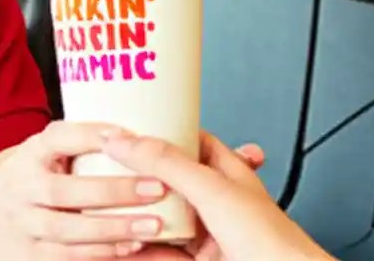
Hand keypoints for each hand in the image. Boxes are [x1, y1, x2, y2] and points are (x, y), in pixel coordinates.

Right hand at [0, 121, 173, 259]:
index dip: (90, 135)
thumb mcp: (39, 152)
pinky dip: (101, 254)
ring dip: (113, 228)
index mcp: (30, 155)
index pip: (57, 138)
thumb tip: (138, 135)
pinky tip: (132, 249)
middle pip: (65, 191)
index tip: (126, 134)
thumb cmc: (24, 179)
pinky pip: (67, 258)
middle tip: (157, 187)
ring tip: (153, 225)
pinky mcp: (29, 257)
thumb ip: (77, 143)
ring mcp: (24, 226)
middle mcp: (22, 189)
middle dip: (114, 190)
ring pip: (68, 231)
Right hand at [104, 132, 332, 260]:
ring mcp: (204, 235)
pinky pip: (157, 253)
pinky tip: (116, 245)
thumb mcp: (212, 190)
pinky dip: (135, 249)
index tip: (124, 126)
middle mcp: (215, 201)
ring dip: (132, 216)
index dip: (157, 130)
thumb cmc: (273, 244)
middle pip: (166, 182)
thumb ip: (167, 163)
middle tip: (102, 167)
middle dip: (136, 177)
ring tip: (100, 206)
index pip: (187, 139)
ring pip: (158, 219)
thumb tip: (123, 139)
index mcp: (226, 171)